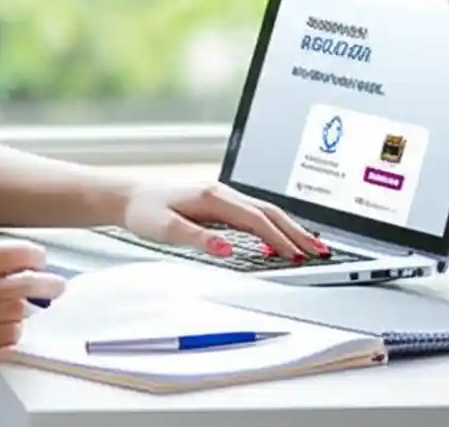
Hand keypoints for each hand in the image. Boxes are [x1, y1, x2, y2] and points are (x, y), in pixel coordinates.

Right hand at [0, 240, 66, 383]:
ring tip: (22, 310)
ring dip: (25, 310)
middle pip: (17, 282)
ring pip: (13, 310)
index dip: (31, 255)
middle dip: (45, 283)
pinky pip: (2, 336)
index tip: (41, 259)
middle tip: (57, 285)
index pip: (4, 253)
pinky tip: (6, 329)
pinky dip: (12, 332)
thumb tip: (21, 268)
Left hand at [120, 181, 328, 261]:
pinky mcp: (219, 203)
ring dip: (287, 228)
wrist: (129, 196)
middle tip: (318, 250)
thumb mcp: (166, 230)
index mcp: (213, 198)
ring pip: (263, 211)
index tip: (297, 255)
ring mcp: (222, 197)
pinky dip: (271, 226)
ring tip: (308, 246)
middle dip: (295, 231)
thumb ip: (199, 238)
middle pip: (268, 212)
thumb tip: (227, 248)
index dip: (279, 238)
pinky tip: (277, 240)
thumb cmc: (145, 211)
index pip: (256, 219)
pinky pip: (252, 213)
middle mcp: (222, 193)